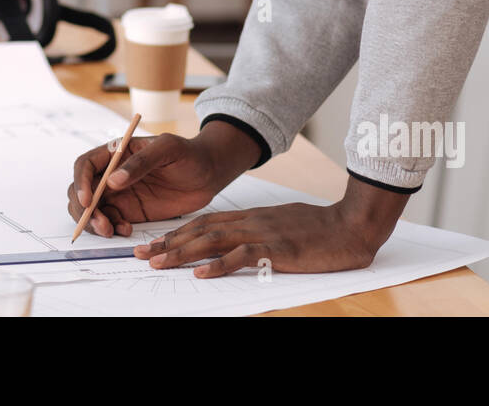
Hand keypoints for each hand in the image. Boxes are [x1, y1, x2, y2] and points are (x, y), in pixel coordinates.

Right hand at [67, 132, 222, 236]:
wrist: (209, 174)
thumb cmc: (189, 154)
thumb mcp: (168, 149)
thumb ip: (141, 162)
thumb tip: (113, 181)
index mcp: (116, 152)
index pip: (86, 165)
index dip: (81, 182)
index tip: (89, 200)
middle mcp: (112, 173)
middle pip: (81, 190)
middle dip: (84, 209)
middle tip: (101, 224)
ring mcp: (119, 194)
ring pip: (91, 210)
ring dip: (94, 222)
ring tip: (112, 230)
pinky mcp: (129, 211)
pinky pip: (109, 222)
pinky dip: (111, 229)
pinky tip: (126, 230)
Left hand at [133, 176, 409, 276]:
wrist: (349, 225)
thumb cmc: (316, 227)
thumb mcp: (277, 224)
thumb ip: (253, 230)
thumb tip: (229, 244)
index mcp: (249, 216)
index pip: (203, 222)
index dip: (175, 233)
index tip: (151, 244)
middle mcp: (249, 221)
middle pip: (200, 230)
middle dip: (167, 243)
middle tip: (140, 255)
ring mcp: (261, 233)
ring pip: (213, 241)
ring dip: (183, 253)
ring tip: (158, 264)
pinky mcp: (276, 249)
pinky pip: (242, 256)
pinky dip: (219, 265)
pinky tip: (201, 274)